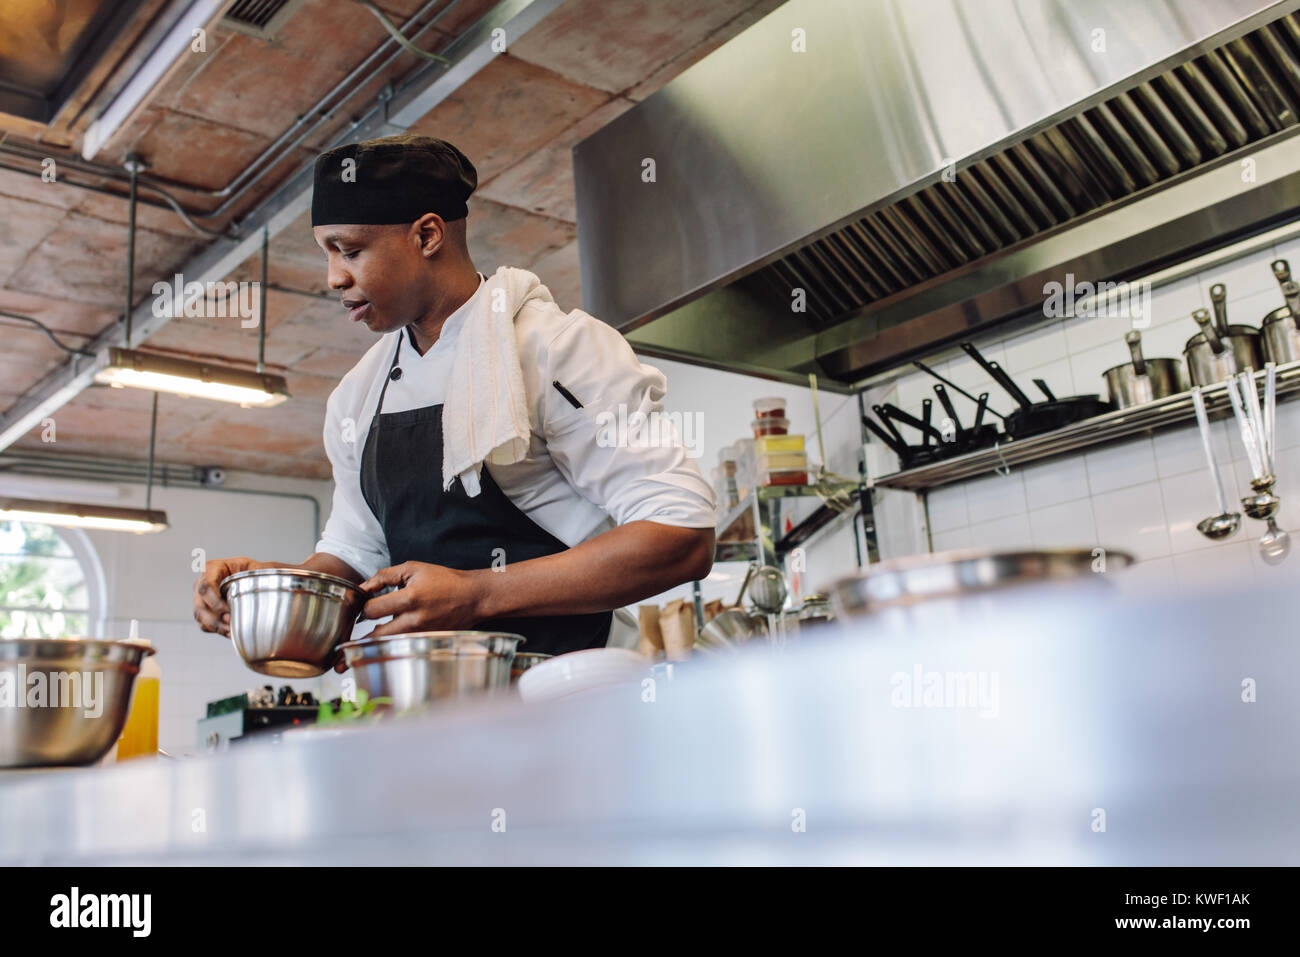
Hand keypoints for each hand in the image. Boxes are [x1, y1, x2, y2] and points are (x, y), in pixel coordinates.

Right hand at [193, 556, 265, 635]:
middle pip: (200, 604)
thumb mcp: (255, 567)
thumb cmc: (251, 570)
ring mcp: (201, 597)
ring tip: (231, 630)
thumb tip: (264, 580)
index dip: (214, 601)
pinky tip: (230, 633)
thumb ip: (258, 572)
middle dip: (215, 617)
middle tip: (231, 622)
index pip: (206, 586)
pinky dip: (217, 630)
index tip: (228, 609)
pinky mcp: (205, 611)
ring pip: (200, 616)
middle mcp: (203, 583)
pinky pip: (204, 624)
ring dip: (216, 626)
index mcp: (213, 568)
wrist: (252, 578)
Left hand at [358, 562, 485, 637]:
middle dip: (363, 632)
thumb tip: (362, 587)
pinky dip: (393, 639)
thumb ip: (384, 576)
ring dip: (377, 637)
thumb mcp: (413, 568)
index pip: (371, 610)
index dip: (361, 606)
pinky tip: (393, 630)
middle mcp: (414, 620)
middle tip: (358, 629)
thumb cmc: (445, 580)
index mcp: (410, 598)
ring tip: (375, 630)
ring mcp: (421, 634)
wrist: (473, 596)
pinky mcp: (426, 641)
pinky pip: (401, 643)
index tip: (361, 603)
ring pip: (387, 642)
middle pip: (375, 635)